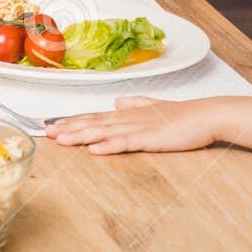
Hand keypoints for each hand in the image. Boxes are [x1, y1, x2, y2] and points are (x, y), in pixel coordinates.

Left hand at [47, 96, 220, 154]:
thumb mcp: (154, 108)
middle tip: (46, 132)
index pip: (95, 117)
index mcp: (128, 114)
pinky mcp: (151, 138)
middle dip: (69, 127)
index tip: (53, 124)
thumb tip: (117, 103)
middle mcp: (128, 118)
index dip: (73, 121)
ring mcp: (138, 127)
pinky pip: (126, 143)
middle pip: (93, 123)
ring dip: (81, 135)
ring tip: (62, 139)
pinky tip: (94, 149)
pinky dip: (109, 145)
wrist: (206, 116)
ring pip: (104, 132)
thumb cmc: (183, 116)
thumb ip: (135, 105)